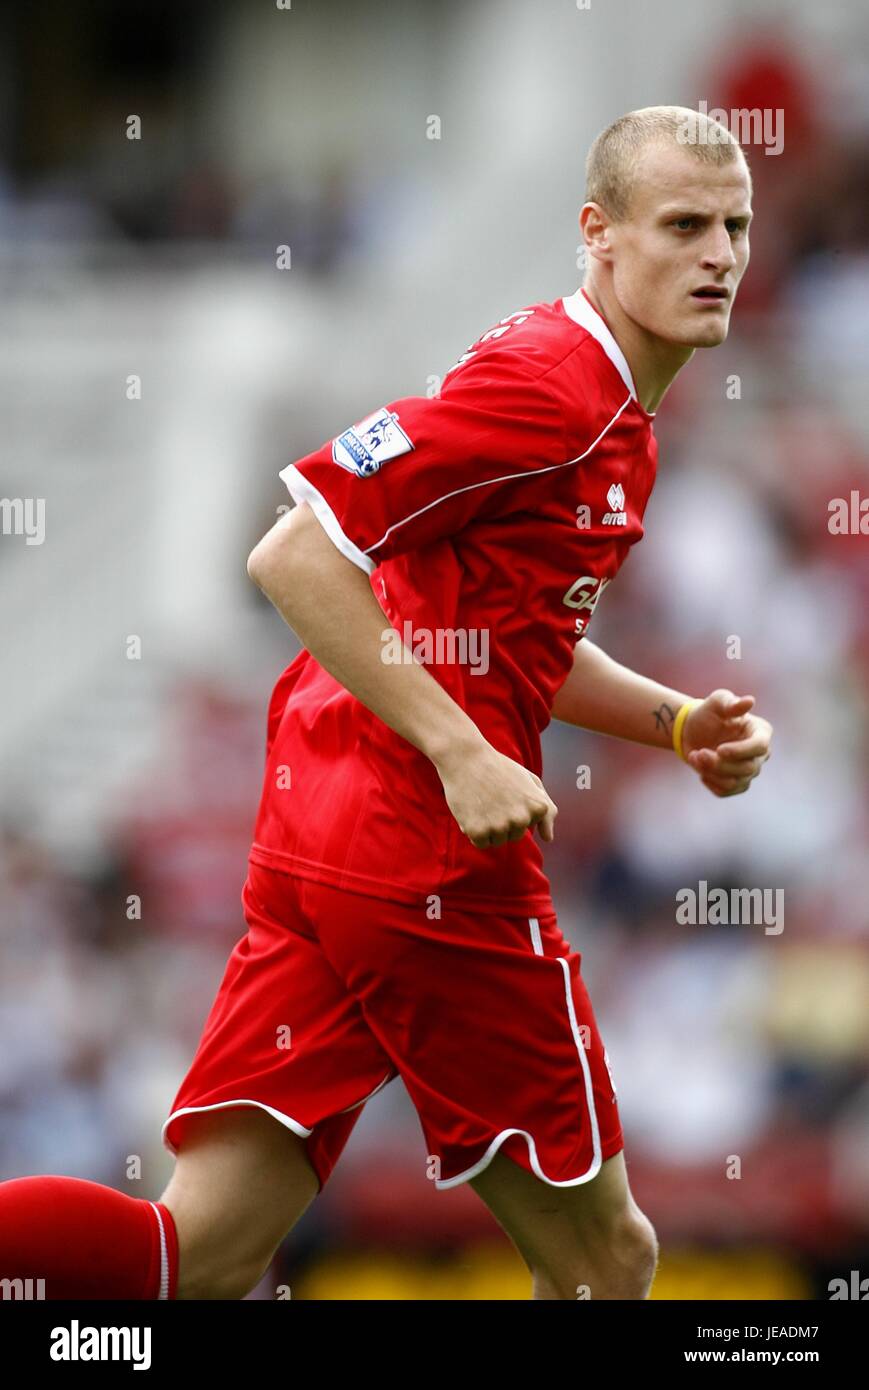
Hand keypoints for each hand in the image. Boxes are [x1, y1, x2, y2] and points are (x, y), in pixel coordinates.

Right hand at [434, 740, 557, 847]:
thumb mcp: (530, 781)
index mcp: (539, 808)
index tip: (508, 794)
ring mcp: (500, 827)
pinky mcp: (479, 832)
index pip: (528, 826)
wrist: (466, 759)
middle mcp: (522, 819)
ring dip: (488, 828)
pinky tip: (471, 811)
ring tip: (482, 804)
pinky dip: (474, 831)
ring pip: (497, 841)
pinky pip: (480, 843)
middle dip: (502, 821)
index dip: (515, 811)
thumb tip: (549, 839)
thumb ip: (547, 810)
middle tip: (492, 798)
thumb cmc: (499, 769)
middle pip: (513, 836)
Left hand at [682, 689, 772, 797]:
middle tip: (698, 753)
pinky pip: (725, 791)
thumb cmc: (709, 712)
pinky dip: (709, 782)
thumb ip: (732, 703)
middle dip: (720, 763)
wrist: (692, 730)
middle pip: (748, 768)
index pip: (760, 746)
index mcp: (761, 732)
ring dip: (711, 772)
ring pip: (735, 782)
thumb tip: (750, 701)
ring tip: (694, 756)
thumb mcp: (718, 702)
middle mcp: (760, 754)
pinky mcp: (736, 783)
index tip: (719, 750)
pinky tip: (700, 768)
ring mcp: (749, 770)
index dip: (741, 751)